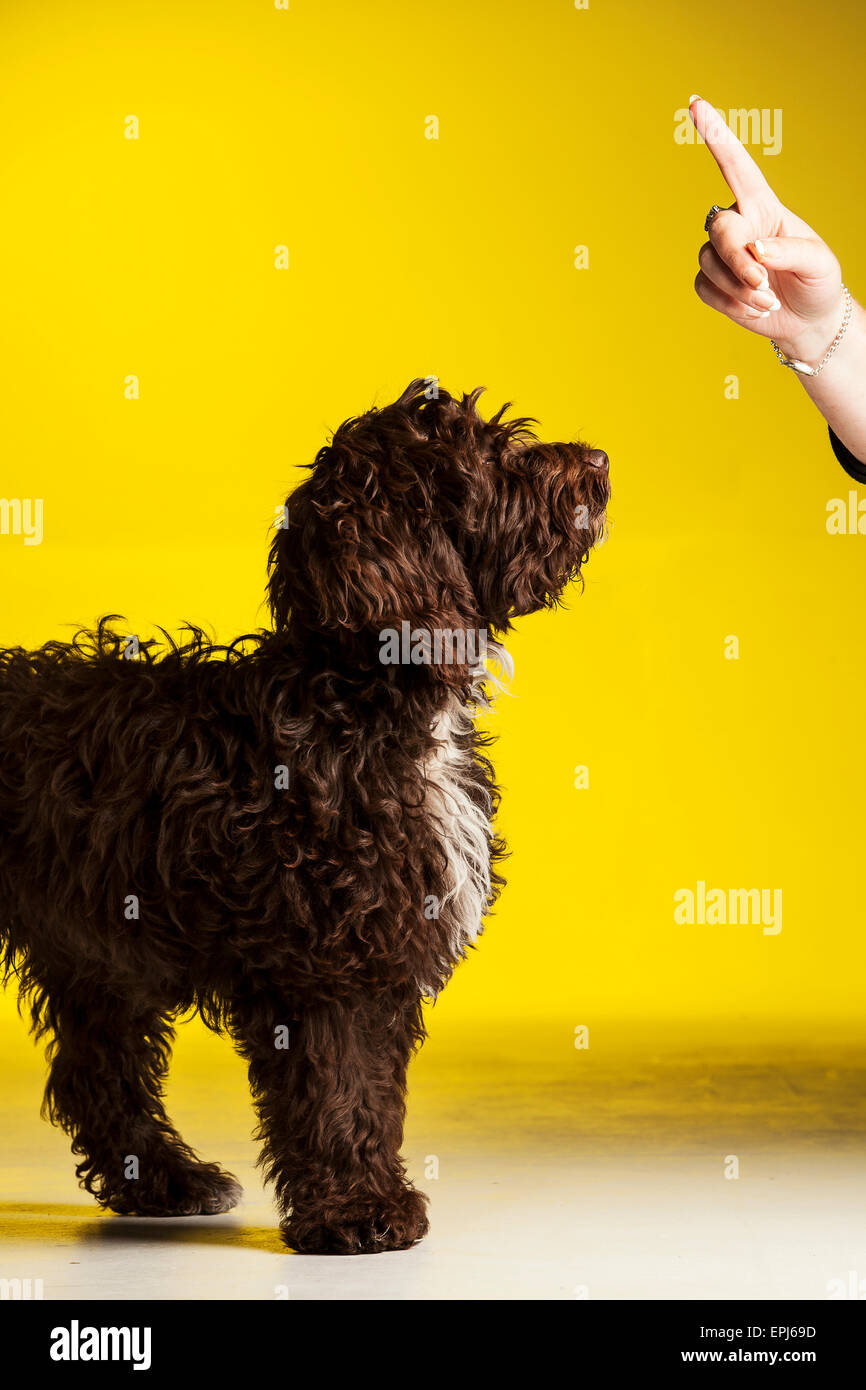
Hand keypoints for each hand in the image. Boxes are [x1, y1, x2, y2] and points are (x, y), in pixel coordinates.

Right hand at [690, 95, 845, 364]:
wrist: (808, 320)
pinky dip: (731, 303)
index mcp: (764, 206)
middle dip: (735, 260)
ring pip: (709, 261)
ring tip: (767, 300)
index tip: (696, 105)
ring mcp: (721, 255)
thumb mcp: (818, 261)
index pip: (736, 166)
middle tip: (761, 284)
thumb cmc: (816, 281)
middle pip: (719, 228)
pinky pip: (706, 288)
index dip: (716, 136)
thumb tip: (755, 251)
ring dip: (738, 287)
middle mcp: (739, 224)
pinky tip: (754, 308)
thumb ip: (790, 251)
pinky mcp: (712, 283)